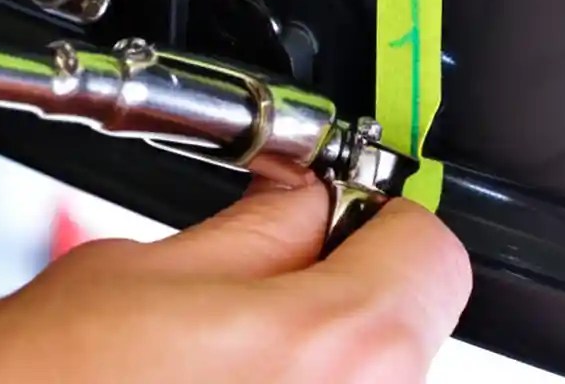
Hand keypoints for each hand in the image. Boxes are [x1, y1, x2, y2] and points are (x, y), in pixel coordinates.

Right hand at [0, 181, 471, 383]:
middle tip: (250, 285)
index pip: (432, 252)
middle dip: (338, 289)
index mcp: (327, 352)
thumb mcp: (132, 271)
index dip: (377, 217)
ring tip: (207, 360)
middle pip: (402, 325)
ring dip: (306, 359)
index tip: (337, 214)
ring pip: (363, 383)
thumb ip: (252, 229)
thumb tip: (307, 199)